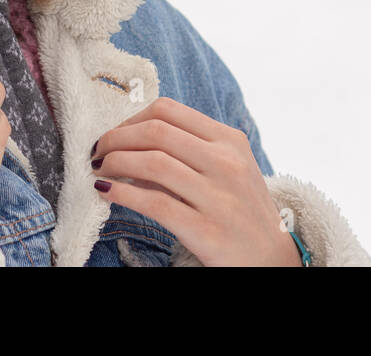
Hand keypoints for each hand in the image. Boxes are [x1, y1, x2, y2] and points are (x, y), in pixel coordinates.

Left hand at [91, 96, 299, 265]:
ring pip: (152, 162)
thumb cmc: (241, 210)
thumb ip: (186, 153)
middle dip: (116, 138)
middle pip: (156, 131)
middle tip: (98, 152)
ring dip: (114, 163)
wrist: (271, 259)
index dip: (131, 119)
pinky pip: (154, 203)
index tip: (115, 134)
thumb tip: (128, 145)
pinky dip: (123, 194)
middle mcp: (227, 162)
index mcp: (230, 140)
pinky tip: (108, 194)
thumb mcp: (226, 170)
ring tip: (100, 171)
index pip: (168, 111)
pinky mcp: (207, 230)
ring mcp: (219, 196)